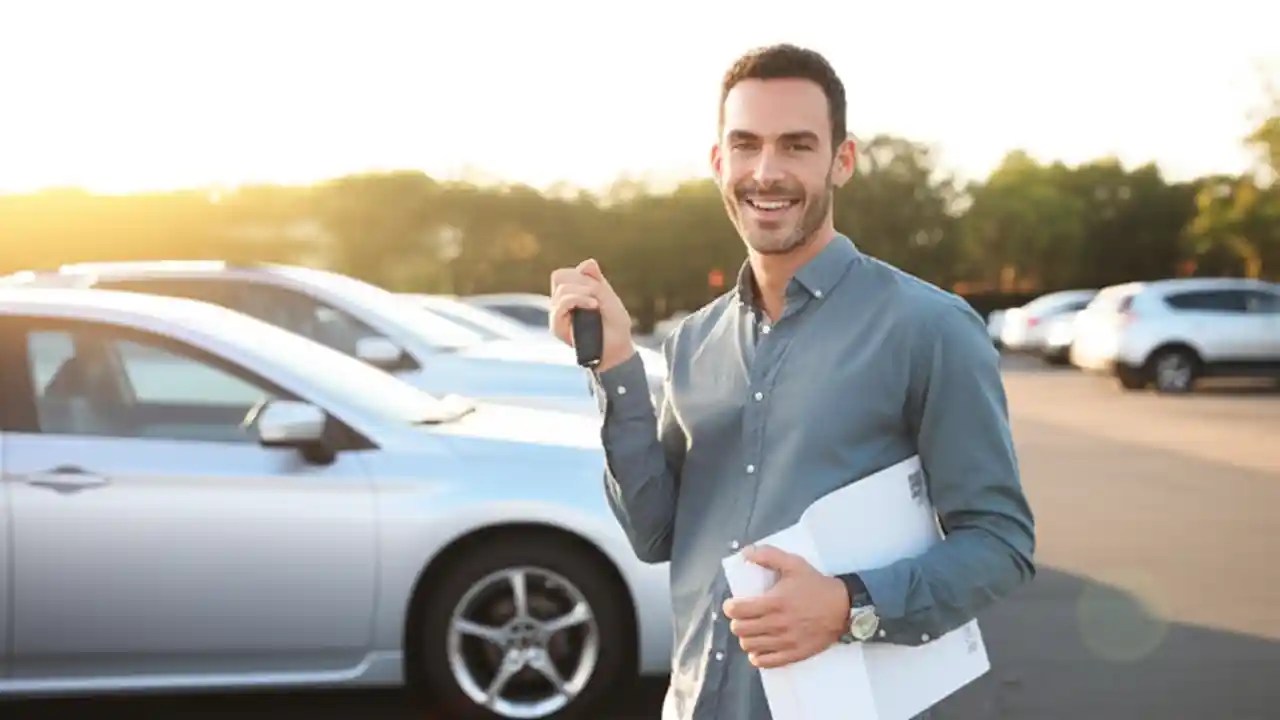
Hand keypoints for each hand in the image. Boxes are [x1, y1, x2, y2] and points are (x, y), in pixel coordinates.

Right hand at [549, 258, 635, 370]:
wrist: (618, 348)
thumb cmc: (614, 324)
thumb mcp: (608, 295)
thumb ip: (596, 279)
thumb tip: (587, 262)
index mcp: (571, 294)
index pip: (564, 273)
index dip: (579, 274)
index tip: (598, 286)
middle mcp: (560, 304)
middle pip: (559, 276)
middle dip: (581, 280)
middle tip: (597, 293)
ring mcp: (558, 315)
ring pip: (561, 289)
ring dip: (582, 291)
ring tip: (596, 303)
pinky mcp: (557, 327)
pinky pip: (560, 305)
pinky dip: (577, 300)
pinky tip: (593, 305)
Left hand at [722, 544, 850, 668]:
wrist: (843, 608)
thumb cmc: (816, 585)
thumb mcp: (794, 564)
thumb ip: (768, 555)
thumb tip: (745, 552)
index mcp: (774, 603)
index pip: (738, 611)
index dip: (730, 607)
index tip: (732, 604)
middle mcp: (777, 625)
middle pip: (740, 630)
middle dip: (737, 621)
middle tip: (743, 616)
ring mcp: (785, 642)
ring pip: (750, 646)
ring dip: (746, 637)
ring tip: (751, 630)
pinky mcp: (794, 654)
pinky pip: (766, 662)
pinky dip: (757, 656)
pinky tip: (759, 648)